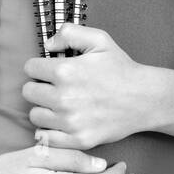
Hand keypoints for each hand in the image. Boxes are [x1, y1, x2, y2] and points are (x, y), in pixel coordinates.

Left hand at [21, 22, 159, 150]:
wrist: (144, 98)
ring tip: (59, 104)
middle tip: (55, 87)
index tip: (50, 70)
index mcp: (65, 71)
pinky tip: (61, 122)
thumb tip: (47, 45)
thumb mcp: (99, 39)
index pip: (30, 68)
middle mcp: (64, 98)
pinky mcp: (78, 140)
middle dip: (39, 86)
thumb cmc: (121, 68)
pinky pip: (46, 137)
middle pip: (29, 92)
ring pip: (35, 115)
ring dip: (43, 109)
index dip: (39, 66)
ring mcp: (70, 122)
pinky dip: (50, 130)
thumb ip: (69, 33)